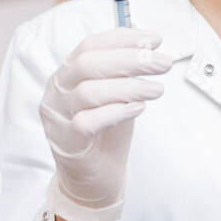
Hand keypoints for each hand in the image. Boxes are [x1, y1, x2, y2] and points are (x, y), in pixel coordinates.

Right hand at [38, 27, 171, 220]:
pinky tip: (139, 109)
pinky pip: (87, 122)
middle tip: (163, 63)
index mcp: (66, 75)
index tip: (155, 40)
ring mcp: (58, 118)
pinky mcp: (67, 143)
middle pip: (88, 64)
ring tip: (158, 89)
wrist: (94, 181)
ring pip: (89, 91)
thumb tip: (149, 44)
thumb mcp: (117, 96)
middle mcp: (56, 92)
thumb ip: (125, 73)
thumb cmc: (106, 134)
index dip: (123, 39)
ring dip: (130, 87)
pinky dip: (117, 112)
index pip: (90, 46)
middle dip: (131, 59)